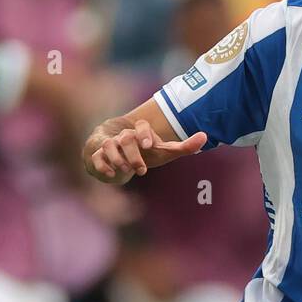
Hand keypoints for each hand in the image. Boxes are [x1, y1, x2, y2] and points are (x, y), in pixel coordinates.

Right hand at [86, 118, 207, 183]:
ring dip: (118, 159)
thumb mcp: (164, 151)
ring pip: (108, 145)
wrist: (115, 157)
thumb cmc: (144, 153)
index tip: (149, 146)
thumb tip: (205, 136)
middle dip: (133, 154)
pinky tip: (111, 174)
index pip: (142, 126)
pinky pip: (95, 157)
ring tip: (127, 171)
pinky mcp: (96, 155)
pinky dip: (102, 165)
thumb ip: (184, 146)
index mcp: (140, 132)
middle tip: (142, 170)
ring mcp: (109, 145)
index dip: (146, 134)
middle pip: (126, 138)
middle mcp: (123, 136)